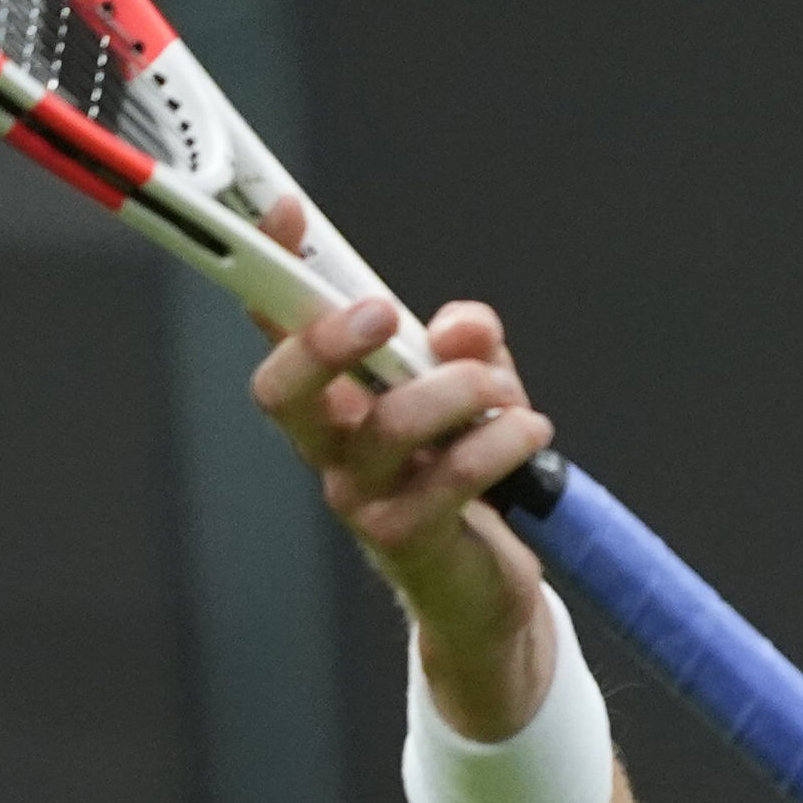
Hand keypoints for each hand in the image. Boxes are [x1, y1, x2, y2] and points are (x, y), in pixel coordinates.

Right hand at [243, 195, 560, 737]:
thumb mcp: (475, 393)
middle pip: (284, 389)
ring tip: (503, 395)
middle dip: (328, 340)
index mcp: (334, 400)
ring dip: (456, 392)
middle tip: (388, 311)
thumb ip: (468, 347)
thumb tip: (460, 325)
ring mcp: (359, 496)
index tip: (286, 213)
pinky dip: (499, 443)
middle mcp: (330, 447)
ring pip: (385, 426)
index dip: (272, 271)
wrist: (486, 588)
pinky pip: (446, 477)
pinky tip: (530, 434)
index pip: (279, 329)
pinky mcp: (405, 537)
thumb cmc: (469, 478)